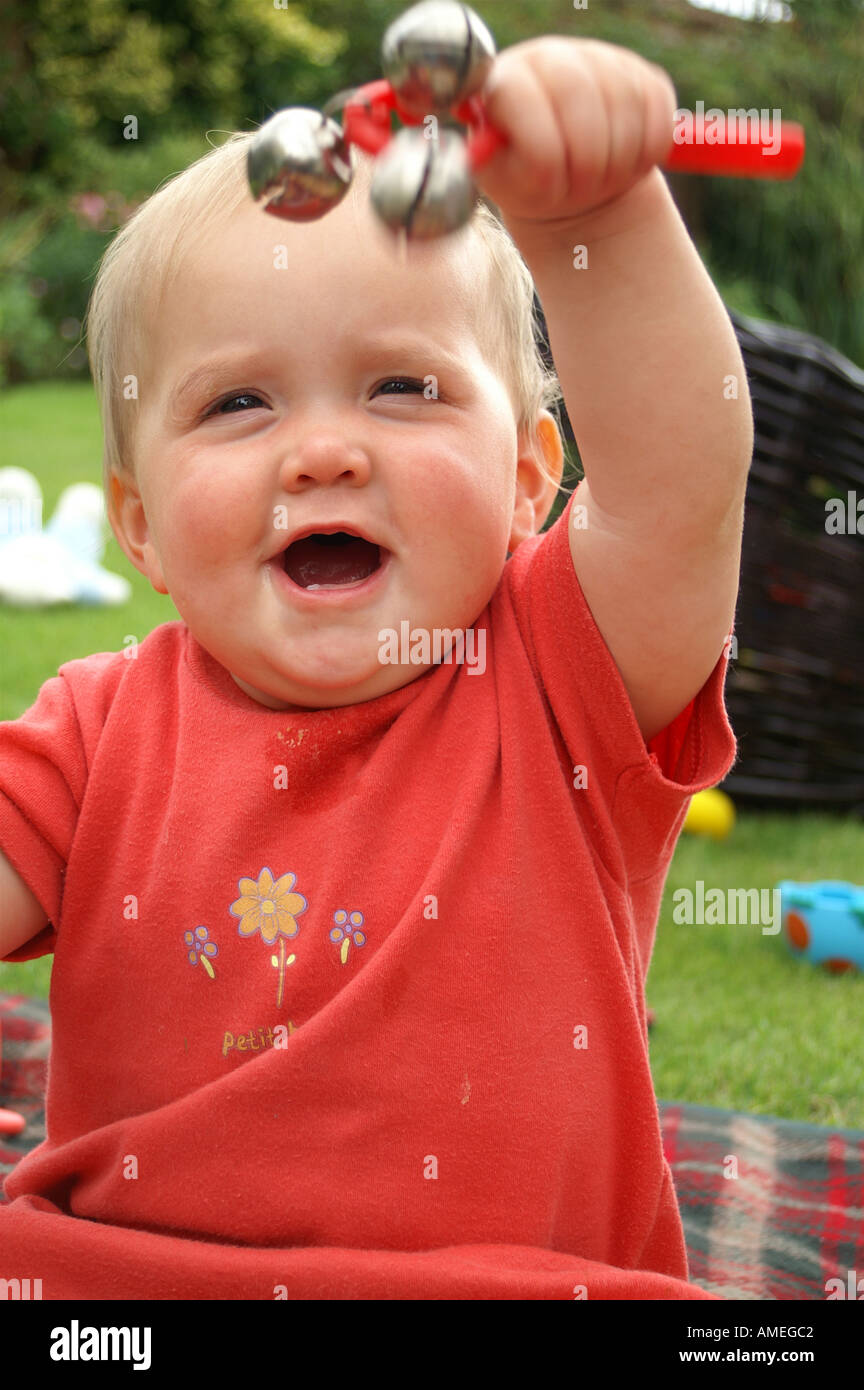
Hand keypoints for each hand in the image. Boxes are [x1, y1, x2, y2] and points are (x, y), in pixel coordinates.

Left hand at [474, 36, 676, 227]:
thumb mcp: (501, 181)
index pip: (529, 102)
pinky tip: (625, 166)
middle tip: (582, 191)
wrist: (572, 184)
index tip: (550, 187)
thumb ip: (488, 162)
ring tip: (599, 183)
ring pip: (626, 103)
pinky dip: (647, 151)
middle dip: (586, 161)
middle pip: (580, 95)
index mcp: (508, 78)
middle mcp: (552, 56)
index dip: (546, 156)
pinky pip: (658, 111)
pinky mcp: (642, 76)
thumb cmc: (527, 182)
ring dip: (617, 161)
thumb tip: (482, 147)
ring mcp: (601, 59)